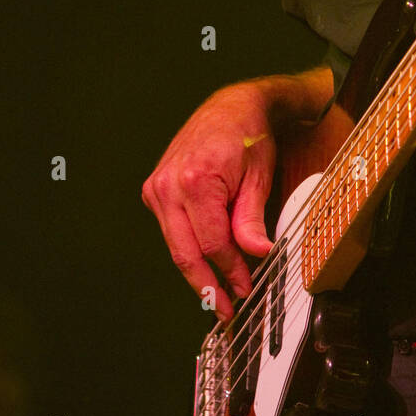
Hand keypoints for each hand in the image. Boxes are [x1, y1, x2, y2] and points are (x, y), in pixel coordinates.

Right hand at [142, 85, 276, 320]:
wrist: (234, 106)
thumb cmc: (250, 135)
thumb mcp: (259, 178)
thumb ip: (251, 219)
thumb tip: (256, 254)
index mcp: (196, 180)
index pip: (212, 243)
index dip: (231, 271)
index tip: (246, 289)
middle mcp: (169, 185)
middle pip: (185, 251)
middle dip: (207, 285)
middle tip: (225, 309)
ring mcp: (158, 187)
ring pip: (175, 245)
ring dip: (197, 271)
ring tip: (217, 294)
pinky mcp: (155, 189)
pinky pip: (172, 230)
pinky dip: (189, 248)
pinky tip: (206, 263)